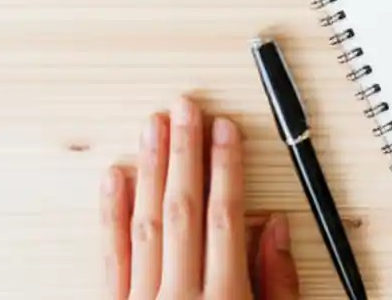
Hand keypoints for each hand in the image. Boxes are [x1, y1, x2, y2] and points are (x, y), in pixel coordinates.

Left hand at [100, 98, 299, 299]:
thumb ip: (279, 284)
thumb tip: (277, 229)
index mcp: (225, 299)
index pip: (224, 216)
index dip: (225, 167)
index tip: (225, 130)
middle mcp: (181, 297)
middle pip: (183, 210)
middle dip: (185, 153)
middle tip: (185, 111)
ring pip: (147, 224)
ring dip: (151, 170)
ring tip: (154, 128)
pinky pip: (112, 255)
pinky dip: (112, 214)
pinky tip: (116, 177)